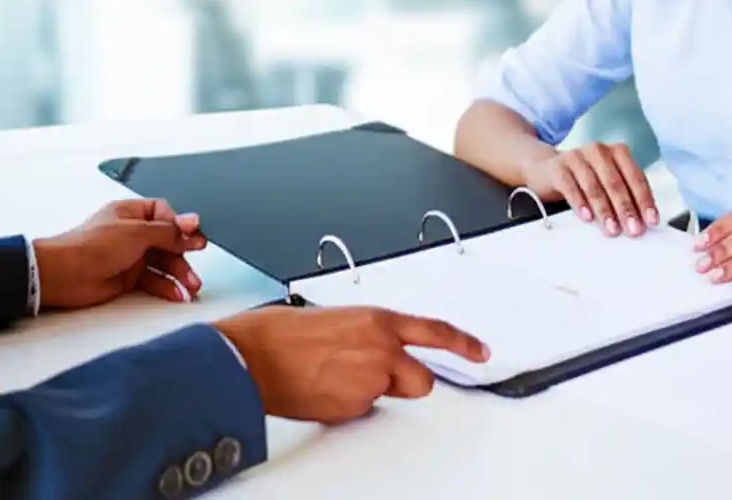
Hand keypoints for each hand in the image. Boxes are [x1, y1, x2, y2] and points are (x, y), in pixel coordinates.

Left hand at [33, 199, 207, 309]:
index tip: (195, 237)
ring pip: (164, 263)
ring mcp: (131, 255)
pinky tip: (177, 294)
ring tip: (191, 286)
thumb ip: (168, 230)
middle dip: (184, 254)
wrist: (63, 275)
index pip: (166, 215)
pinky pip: (154, 281)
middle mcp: (132, 233)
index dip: (182, 226)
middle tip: (196, 263)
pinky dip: (167, 287)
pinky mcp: (128, 277)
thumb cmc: (90, 246)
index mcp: (132, 213)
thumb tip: (192, 223)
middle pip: (169, 241)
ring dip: (180, 274)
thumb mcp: (136, 232)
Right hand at [215, 306, 489, 424]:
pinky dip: (345, 405)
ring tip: (332, 376)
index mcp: (377, 320)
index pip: (435, 332)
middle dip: (407, 382)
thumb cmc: (280, 333)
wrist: (251, 357)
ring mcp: (368, 382)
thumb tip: (375, 347)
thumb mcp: (336, 319)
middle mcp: (380, 350)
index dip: (464, 344)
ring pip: (388, 397)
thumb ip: (366, 333)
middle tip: (378, 376)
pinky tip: (321, 389)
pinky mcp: (352, 408)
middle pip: (423, 379)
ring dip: (370, 392)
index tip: (480, 351)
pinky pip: (361, 411)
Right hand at [521, 142, 658, 236]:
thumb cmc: (584, 180)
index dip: (644, 200)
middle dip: (626, 209)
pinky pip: (571, 186)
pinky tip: (587, 218)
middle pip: (616, 183)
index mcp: (618, 153)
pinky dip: (580, 203)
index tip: (650, 221)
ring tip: (612, 230)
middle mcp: (599, 151)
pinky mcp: (558, 167)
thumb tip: (641, 222)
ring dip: (605, 210)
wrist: (546, 169)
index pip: (636, 177)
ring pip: (594, 186)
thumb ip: (624, 197)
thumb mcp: (606, 183)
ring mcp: (577, 157)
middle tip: (633, 230)